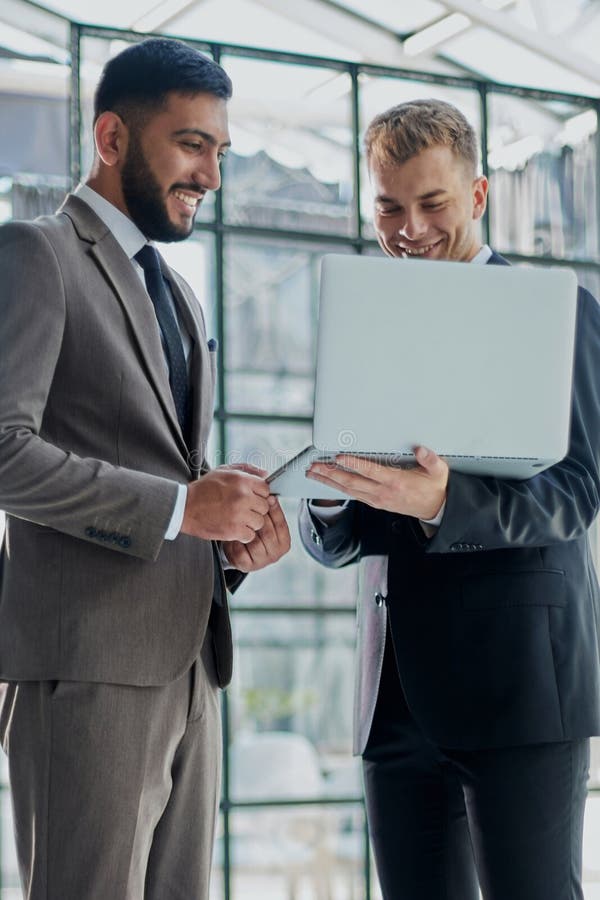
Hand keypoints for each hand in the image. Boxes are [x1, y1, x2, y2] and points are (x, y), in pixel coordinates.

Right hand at [181, 464, 270, 542]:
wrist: (184, 507)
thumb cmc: (204, 489)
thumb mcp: (223, 471)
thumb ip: (247, 469)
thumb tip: (266, 474)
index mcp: (242, 480)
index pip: (266, 489)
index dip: (259, 494)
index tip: (251, 498)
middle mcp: (242, 496)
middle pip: (265, 507)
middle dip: (255, 509)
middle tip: (243, 509)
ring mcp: (239, 514)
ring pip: (259, 522)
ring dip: (250, 522)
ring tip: (238, 519)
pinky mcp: (233, 530)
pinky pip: (250, 535)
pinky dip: (243, 534)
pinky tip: (234, 527)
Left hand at [222, 496, 290, 571]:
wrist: (239, 552)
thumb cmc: (253, 534)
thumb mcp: (266, 523)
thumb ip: (271, 512)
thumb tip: (271, 497)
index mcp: (284, 544)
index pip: (281, 525)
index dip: (274, 510)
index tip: (267, 499)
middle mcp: (275, 555)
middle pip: (267, 532)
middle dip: (257, 519)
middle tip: (249, 507)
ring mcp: (261, 562)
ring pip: (254, 541)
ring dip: (246, 530)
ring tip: (241, 520)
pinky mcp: (246, 566)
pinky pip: (241, 550)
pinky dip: (236, 541)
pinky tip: (235, 534)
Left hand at [306, 446, 447, 519]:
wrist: (435, 509)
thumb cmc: (434, 487)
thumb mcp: (438, 471)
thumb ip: (430, 459)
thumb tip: (421, 449)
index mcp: (396, 481)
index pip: (370, 471)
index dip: (353, 464)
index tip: (339, 457)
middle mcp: (383, 492)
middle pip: (352, 482)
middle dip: (331, 473)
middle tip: (315, 465)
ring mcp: (377, 499)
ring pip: (348, 490)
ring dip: (329, 481)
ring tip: (313, 472)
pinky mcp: (375, 502)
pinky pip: (352, 494)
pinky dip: (337, 487)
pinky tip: (328, 481)